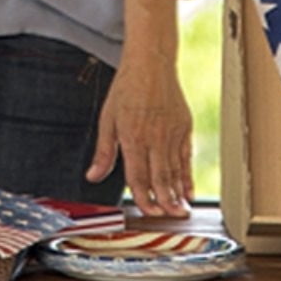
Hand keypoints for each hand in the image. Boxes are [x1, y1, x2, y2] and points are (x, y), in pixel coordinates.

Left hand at [86, 55, 192, 216]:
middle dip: (164, 203)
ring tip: (180, 211)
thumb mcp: (108, 117)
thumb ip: (104, 151)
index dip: (143, 198)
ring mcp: (172, 133)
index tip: (148, 211)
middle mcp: (154, 138)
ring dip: (177, 194)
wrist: (151, 62)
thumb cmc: (127, 88)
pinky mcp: (184, 128)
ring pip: (175, 172)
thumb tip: (92, 176)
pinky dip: (188, 177)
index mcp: (133, 136)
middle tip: (167, 218)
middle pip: (160, 179)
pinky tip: (188, 191)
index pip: (138, 177)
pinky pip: (187, 159)